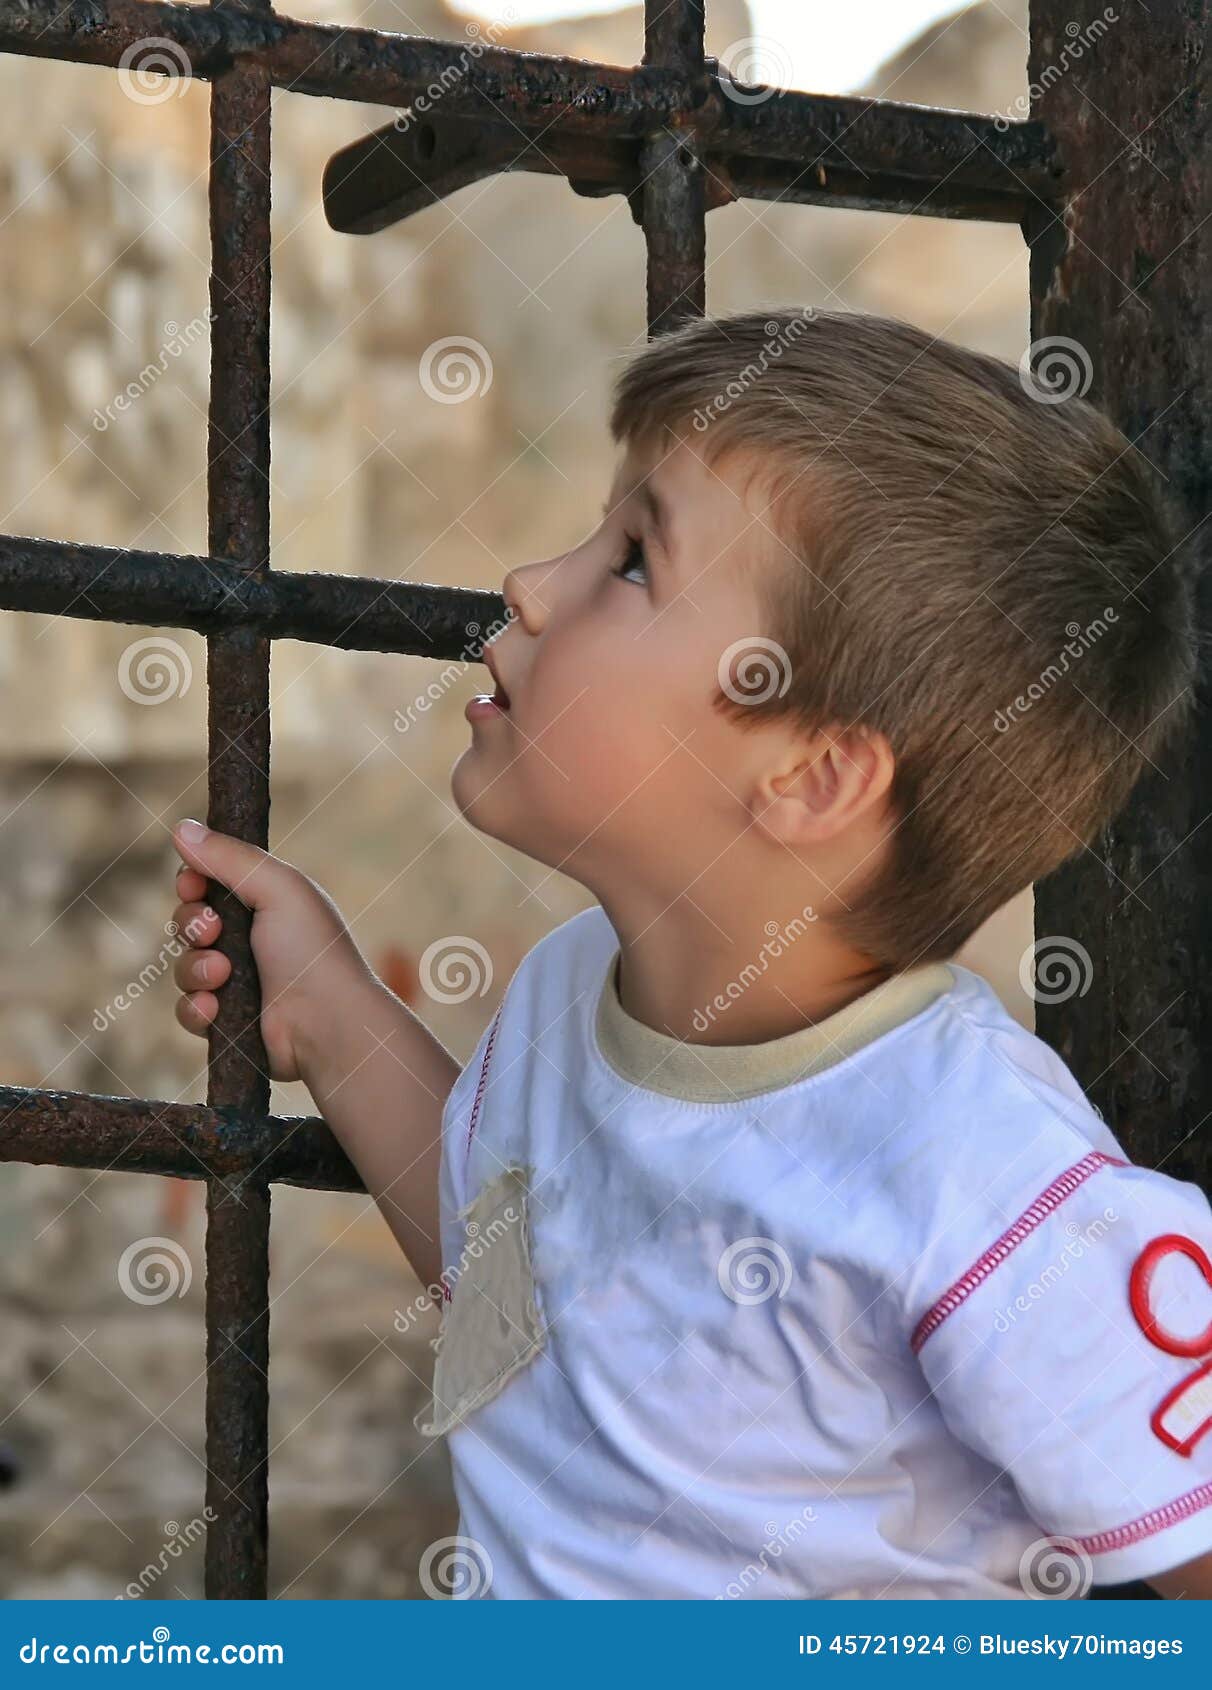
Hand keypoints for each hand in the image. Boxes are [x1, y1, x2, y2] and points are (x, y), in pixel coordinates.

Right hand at [169, 818, 374, 1083]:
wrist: (327, 1023)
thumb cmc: (312, 951)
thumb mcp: (277, 888)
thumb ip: (229, 857)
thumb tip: (181, 828)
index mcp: (266, 902)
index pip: (207, 882)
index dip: (192, 882)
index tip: (192, 885)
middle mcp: (250, 939)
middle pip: (188, 921)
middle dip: (191, 925)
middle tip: (213, 931)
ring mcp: (237, 981)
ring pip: (183, 966)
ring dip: (195, 968)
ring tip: (223, 975)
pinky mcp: (228, 1020)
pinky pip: (188, 1009)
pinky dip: (196, 1009)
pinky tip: (216, 1009)